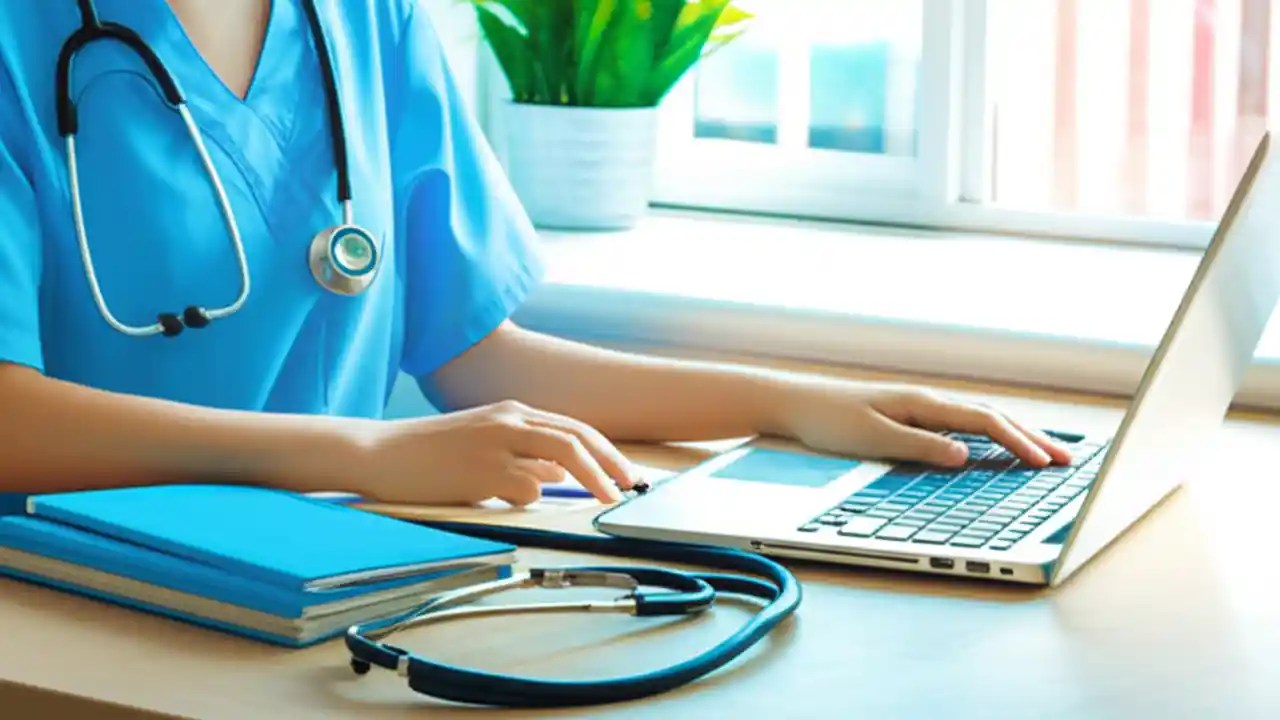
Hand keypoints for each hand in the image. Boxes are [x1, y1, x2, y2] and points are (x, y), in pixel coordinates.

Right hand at [355, 400, 636, 505]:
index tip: (626, 473)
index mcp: (512, 412)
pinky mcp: (481, 470)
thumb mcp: (483, 442)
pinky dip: (534, 497)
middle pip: (576, 438)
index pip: (574, 428)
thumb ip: (522, 454)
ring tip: (602, 501)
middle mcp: (509, 420)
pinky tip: (516, 502)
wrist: (381, 453)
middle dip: (610, 465)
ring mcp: (496, 443)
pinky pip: (527, 487)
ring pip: (561, 457)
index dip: (606, 451)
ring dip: (588, 480)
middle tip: (629, 489)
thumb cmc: (430, 454)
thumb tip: (559, 475)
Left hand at [775, 378, 1072, 467]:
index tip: (1045, 464)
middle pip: (993, 417)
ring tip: (1047, 453)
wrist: (793, 401)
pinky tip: (999, 444)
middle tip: (1068, 461)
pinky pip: (964, 422)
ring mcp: (920, 405)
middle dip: (1032, 438)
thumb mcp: (872, 439)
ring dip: (1017, 434)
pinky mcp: (910, 414)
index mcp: (923, 404)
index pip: (984, 422)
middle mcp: (927, 400)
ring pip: (981, 418)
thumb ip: (920, 446)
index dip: (1018, 443)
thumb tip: (966, 455)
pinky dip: (992, 432)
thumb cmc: (828, 421)